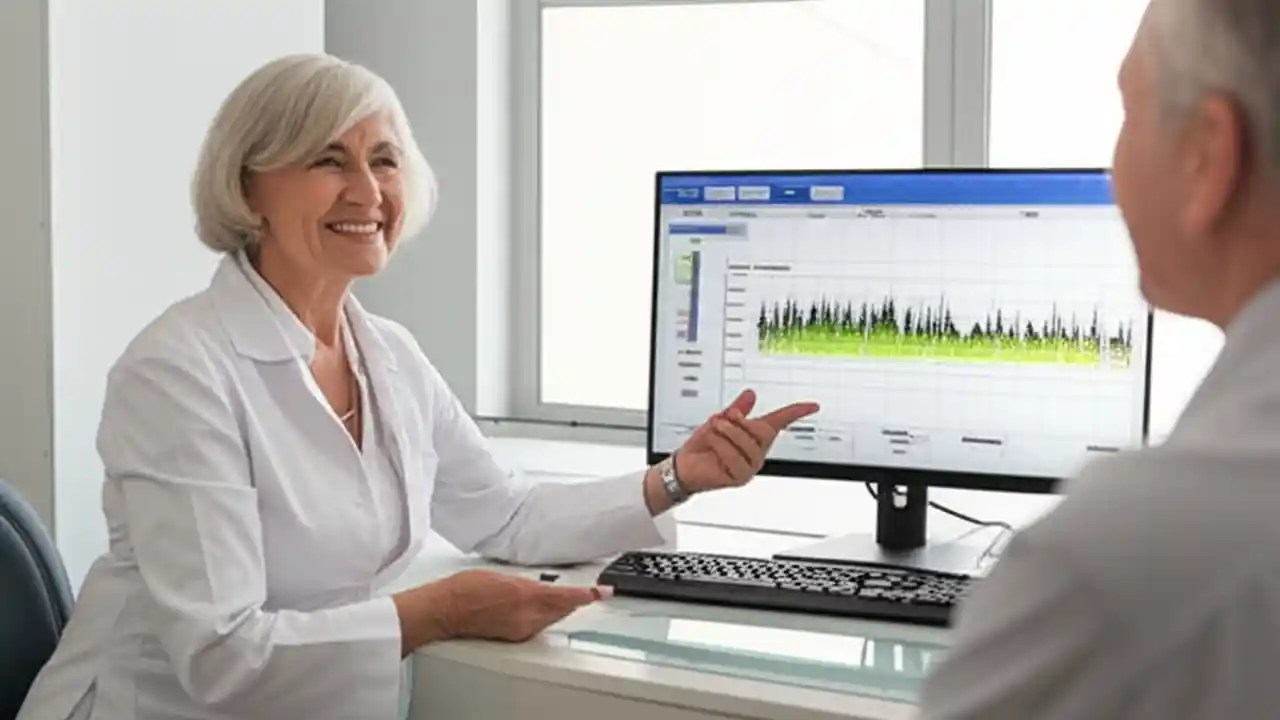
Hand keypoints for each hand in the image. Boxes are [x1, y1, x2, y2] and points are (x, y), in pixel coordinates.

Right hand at [413, 570, 608, 644]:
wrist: (447, 609)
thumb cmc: (467, 588)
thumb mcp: (503, 576)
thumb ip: (527, 583)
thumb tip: (540, 588)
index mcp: (526, 595)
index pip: (566, 597)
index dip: (588, 595)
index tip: (603, 592)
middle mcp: (527, 616)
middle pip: (563, 609)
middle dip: (575, 600)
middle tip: (589, 591)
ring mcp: (521, 629)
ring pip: (552, 618)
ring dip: (560, 608)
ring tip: (565, 597)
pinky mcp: (514, 636)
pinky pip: (538, 625)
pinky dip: (545, 616)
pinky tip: (540, 608)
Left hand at [674, 389, 818, 493]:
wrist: (684, 467)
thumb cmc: (702, 447)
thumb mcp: (718, 421)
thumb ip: (736, 409)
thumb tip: (751, 394)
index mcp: (755, 438)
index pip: (780, 422)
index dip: (796, 412)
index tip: (812, 406)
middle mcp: (756, 453)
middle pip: (764, 430)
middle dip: (741, 421)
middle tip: (723, 419)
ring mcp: (749, 467)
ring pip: (748, 443)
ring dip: (726, 432)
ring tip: (714, 431)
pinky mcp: (739, 478)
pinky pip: (735, 458)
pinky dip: (720, 445)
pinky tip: (711, 443)